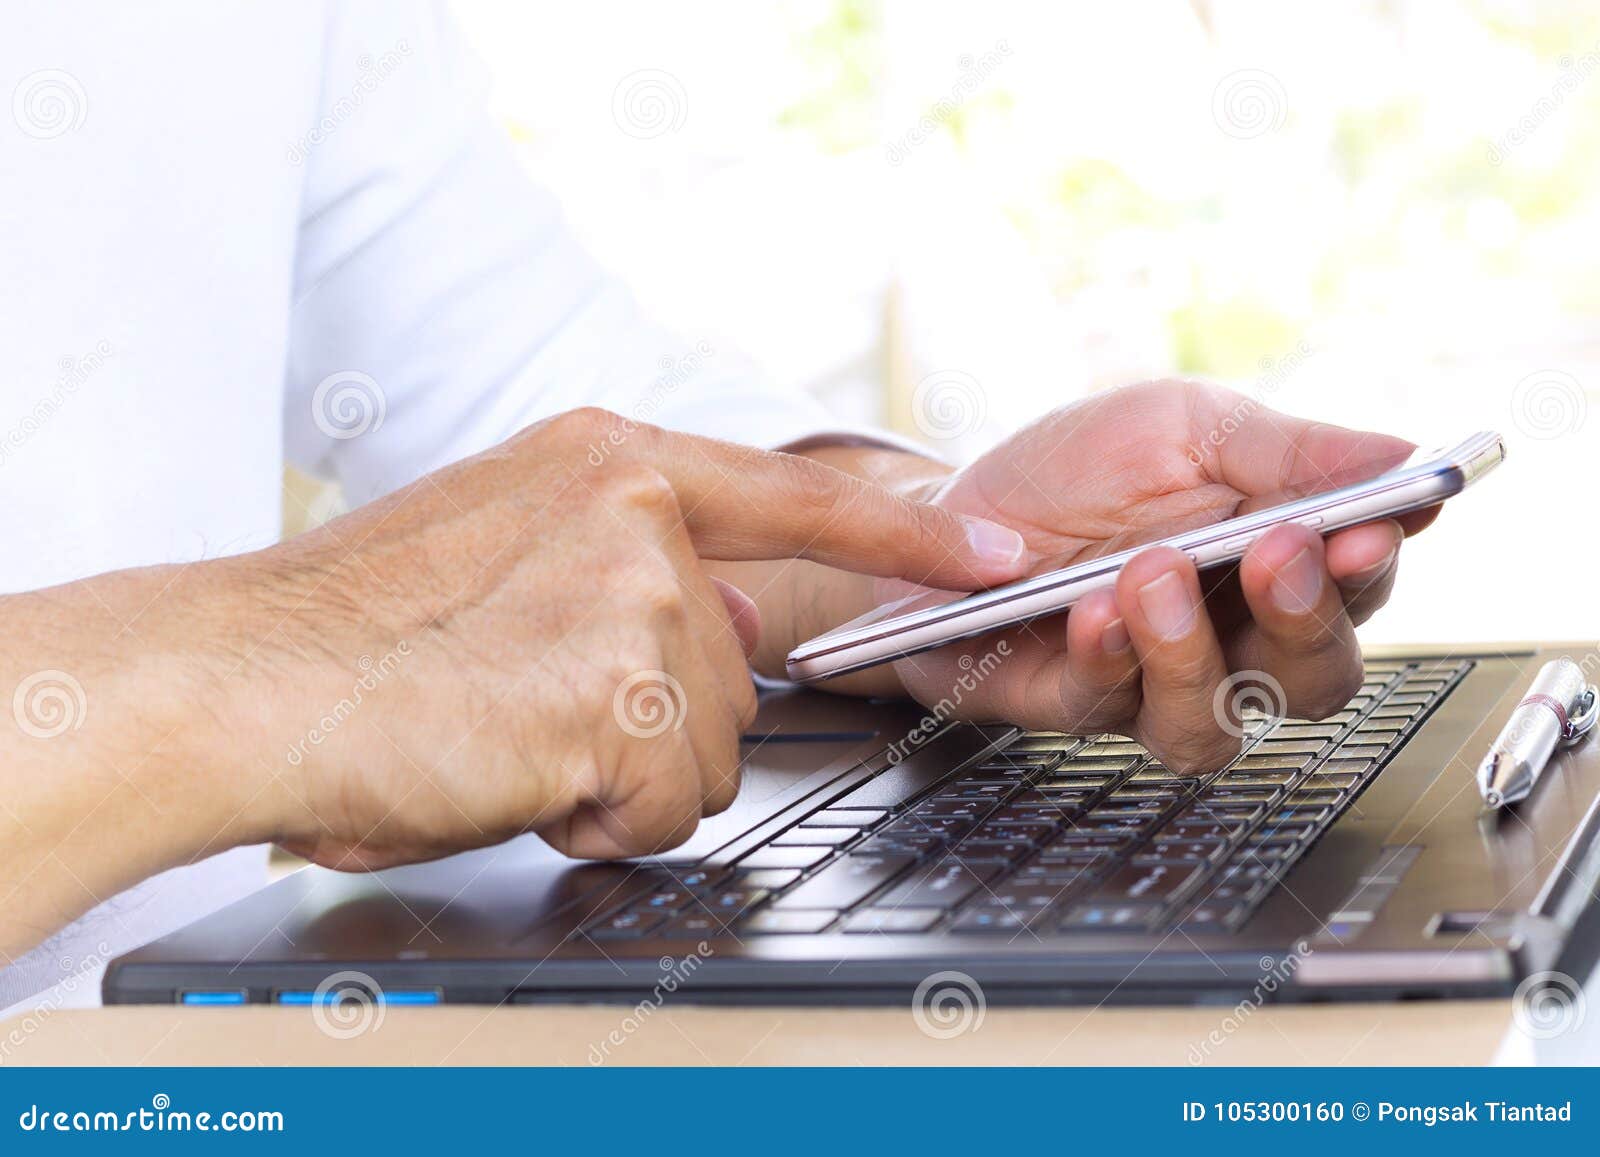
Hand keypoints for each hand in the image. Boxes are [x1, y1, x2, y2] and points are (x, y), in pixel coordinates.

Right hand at [222, 409, 1027, 864]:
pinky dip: (589, 816)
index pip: (795, 499)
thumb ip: (629, 569)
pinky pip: (660, 805)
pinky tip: (507, 767)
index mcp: (609, 461)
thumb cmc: (354, 631)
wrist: (241, 679)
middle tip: (523, 709)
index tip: (989, 556)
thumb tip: (724, 619)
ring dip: (613, 774)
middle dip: (647, 726)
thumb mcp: (509, 549)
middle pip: (736, 678)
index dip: (904, 538)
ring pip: (705, 752)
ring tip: (505, 735)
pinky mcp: (621, 682)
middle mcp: (636, 508)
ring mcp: (637, 588)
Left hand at [893, 381, 1432, 769]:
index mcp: (1275, 566)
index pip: (1357, 587)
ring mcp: (1151, 684)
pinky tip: (1092, 608)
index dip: (1370, 568)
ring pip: (1211, 722)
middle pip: (1313, 679)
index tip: (1364, 530)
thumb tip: (1400, 456)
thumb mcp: (1183, 427)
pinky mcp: (1072, 702)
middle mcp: (1228, 640)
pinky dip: (1105, 656)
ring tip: (1155, 574)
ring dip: (1191, 651)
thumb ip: (1286, 452)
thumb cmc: (1078, 473)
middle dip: (1303, 621)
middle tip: (1279, 555)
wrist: (953, 509)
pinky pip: (1105, 705)